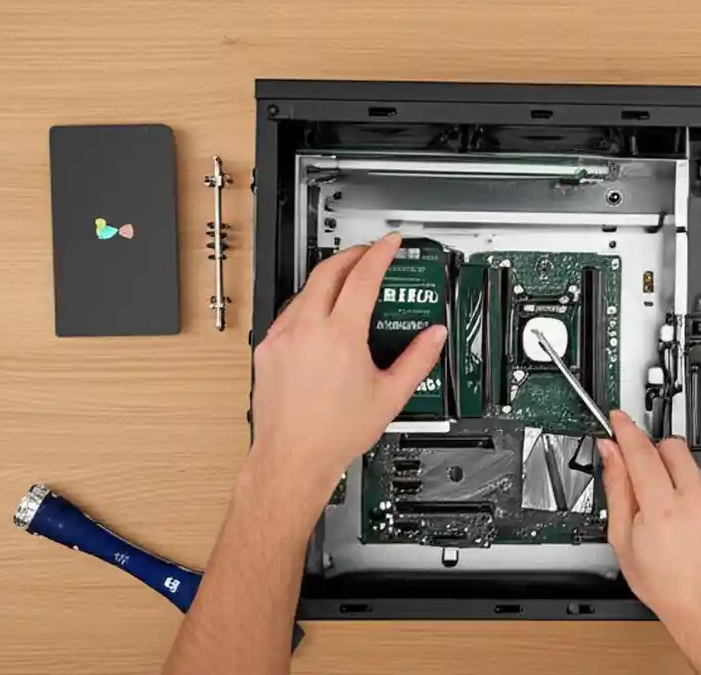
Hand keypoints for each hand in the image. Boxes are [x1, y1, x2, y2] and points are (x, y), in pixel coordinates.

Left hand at [248, 233, 446, 510]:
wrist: (292, 458)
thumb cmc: (334, 434)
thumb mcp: (389, 396)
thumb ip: (417, 360)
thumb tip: (434, 337)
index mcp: (339, 336)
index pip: (362, 277)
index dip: (379, 253)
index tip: (389, 243)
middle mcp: (306, 330)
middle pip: (328, 271)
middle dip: (352, 255)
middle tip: (369, 252)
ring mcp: (282, 338)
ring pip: (305, 290)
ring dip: (329, 278)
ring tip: (347, 282)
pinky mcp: (266, 350)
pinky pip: (289, 313)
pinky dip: (308, 303)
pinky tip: (320, 315)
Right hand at [598, 411, 700, 625]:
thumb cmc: (666, 585)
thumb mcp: (624, 541)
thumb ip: (617, 490)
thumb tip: (610, 456)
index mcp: (662, 508)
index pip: (640, 451)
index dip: (625, 430)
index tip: (617, 419)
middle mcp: (693, 499)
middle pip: (669, 445)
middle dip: (651, 451)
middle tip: (638, 472)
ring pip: (688, 461)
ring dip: (670, 470)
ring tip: (660, 502)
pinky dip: (688, 487)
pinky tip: (681, 514)